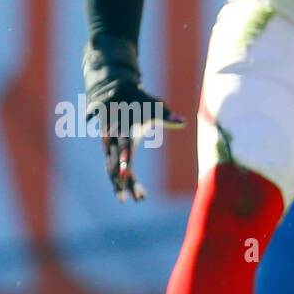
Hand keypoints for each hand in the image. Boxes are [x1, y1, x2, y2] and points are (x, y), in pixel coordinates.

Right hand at [83, 34, 183, 201]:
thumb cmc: (138, 100)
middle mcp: (112, 139)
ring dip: (123, 185)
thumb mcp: (152, 105)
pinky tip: (140, 195)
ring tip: (138, 199)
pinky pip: (116, 169)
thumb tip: (183, 121)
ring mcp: (109, 146)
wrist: (114, 94)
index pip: (122, 145)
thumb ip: (166, 115)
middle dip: (120, 179)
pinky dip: (126, 182)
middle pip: (114, 162)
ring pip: (112, 169)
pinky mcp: (111, 152)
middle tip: (126, 196)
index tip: (124, 169)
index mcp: (123, 127)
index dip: (122, 157)